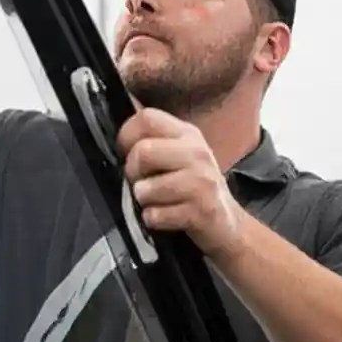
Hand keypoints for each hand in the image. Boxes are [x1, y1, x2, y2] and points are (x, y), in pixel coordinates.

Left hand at [115, 108, 243, 260]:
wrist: (226, 224)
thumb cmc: (192, 187)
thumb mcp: (178, 154)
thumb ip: (152, 139)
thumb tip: (115, 127)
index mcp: (188, 134)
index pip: (147, 117)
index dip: (126, 135)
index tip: (127, 151)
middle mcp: (197, 153)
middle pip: (142, 151)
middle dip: (132, 172)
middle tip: (142, 181)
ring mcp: (202, 182)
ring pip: (144, 188)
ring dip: (143, 200)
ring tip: (158, 200)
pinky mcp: (201, 212)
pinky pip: (154, 215)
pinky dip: (153, 219)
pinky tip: (167, 216)